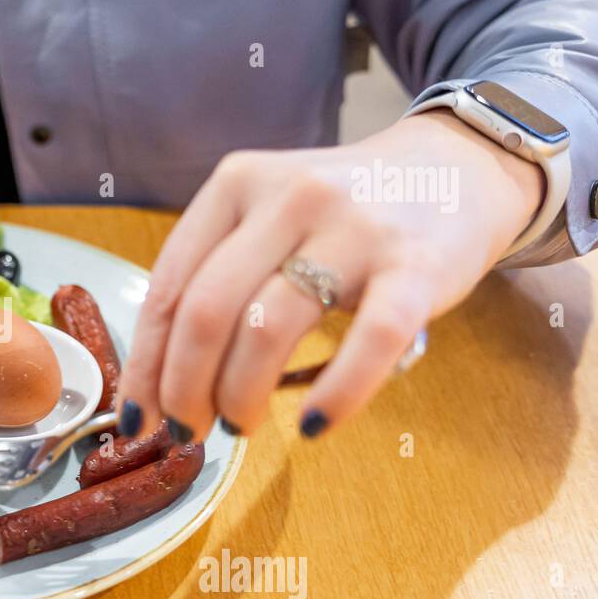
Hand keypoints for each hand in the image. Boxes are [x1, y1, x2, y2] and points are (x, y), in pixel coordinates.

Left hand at [116, 110, 544, 439]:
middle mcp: (289, 197)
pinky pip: (369, 342)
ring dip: (241, 396)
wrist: (458, 170)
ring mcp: (355, 229)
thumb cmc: (342, 215)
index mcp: (237, 184)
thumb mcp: (265, 218)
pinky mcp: (417, 267)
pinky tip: (312, 425)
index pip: (168, 286)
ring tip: (240, 426)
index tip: (140, 415)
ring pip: (269, 329)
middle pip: (206, 312)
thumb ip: (216, 277)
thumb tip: (161, 379)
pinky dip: (336, 394)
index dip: (147, 363)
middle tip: (189, 428)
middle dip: (184, 388)